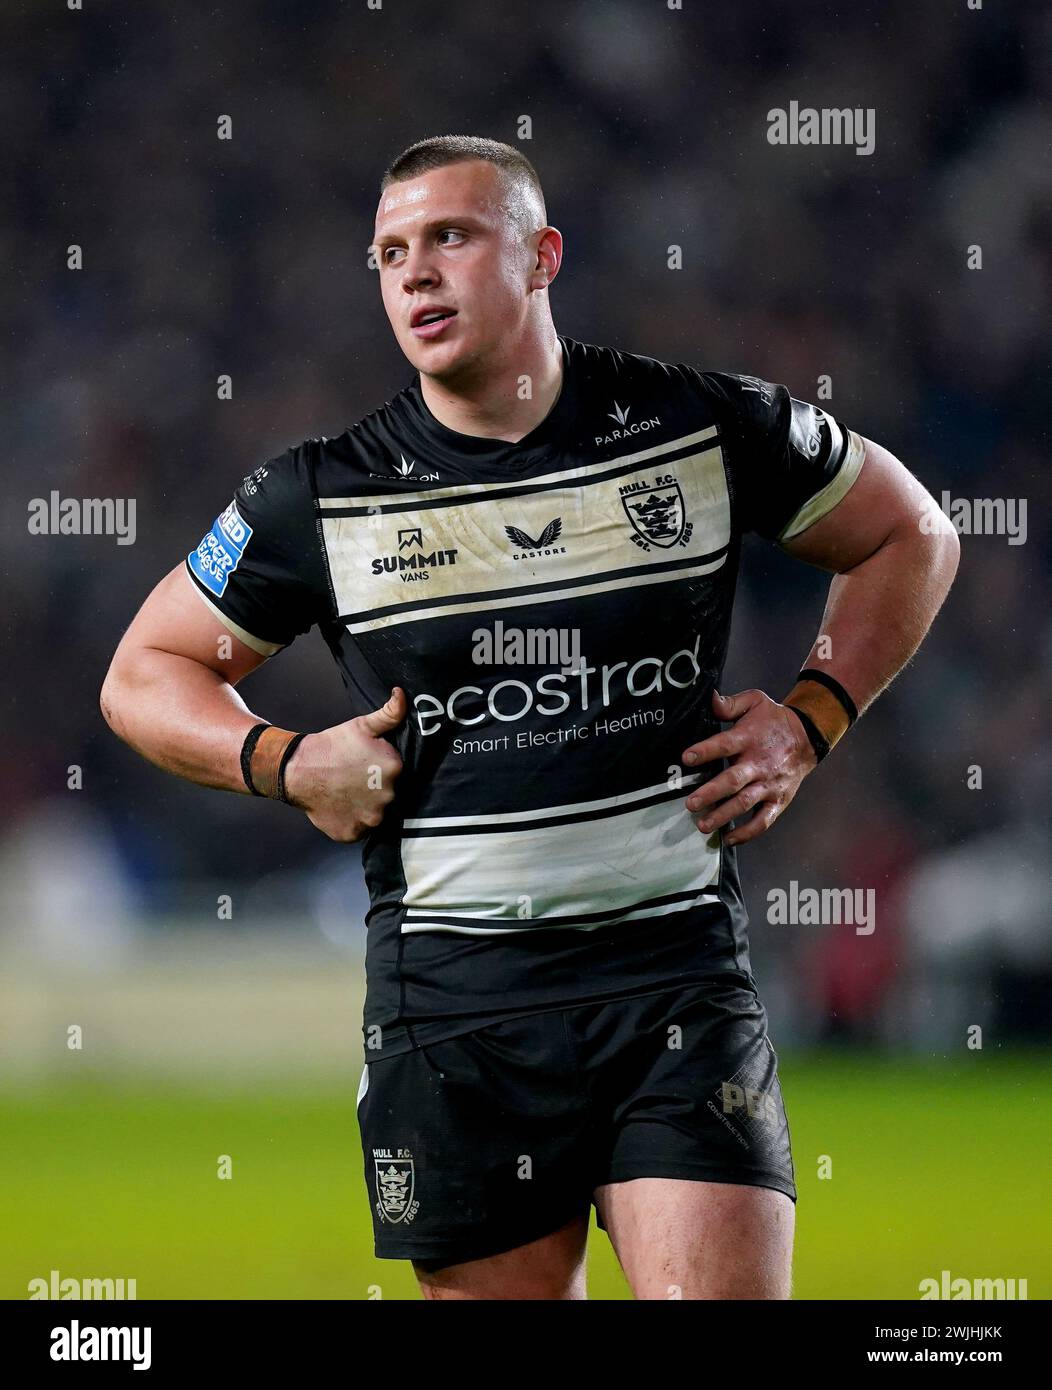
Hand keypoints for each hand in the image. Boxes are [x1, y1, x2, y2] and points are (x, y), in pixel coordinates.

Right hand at [282, 688, 406, 841]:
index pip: (397, 773)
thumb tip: (402, 696)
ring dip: (366, 806)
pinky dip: (351, 821)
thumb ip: (390, 713)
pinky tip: (340, 806)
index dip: (382, 769)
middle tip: (354, 779)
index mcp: (394, 769)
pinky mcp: (353, 834)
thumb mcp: (362, 725)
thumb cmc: (331, 746)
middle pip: (388, 794)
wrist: (296, 769)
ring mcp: (370, 819)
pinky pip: (358, 829)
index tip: (366, 766)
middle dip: (375, 788)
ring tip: (347, 792)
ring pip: (375, 814)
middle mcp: (388, 797)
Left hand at [680, 688, 816, 847]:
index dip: (705, 751)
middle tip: (691, 803)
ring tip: (702, 825)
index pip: (725, 745)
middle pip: (733, 780)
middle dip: (711, 793)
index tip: (686, 758)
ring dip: (723, 816)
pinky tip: (729, 840)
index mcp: (749, 738)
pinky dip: (747, 833)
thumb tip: (709, 699)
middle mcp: (759, 764)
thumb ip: (730, 704)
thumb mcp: (755, 702)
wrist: (808, 736)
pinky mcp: (778, 800)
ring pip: (745, 803)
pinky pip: (763, 821)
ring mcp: (769, 785)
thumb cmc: (773, 720)